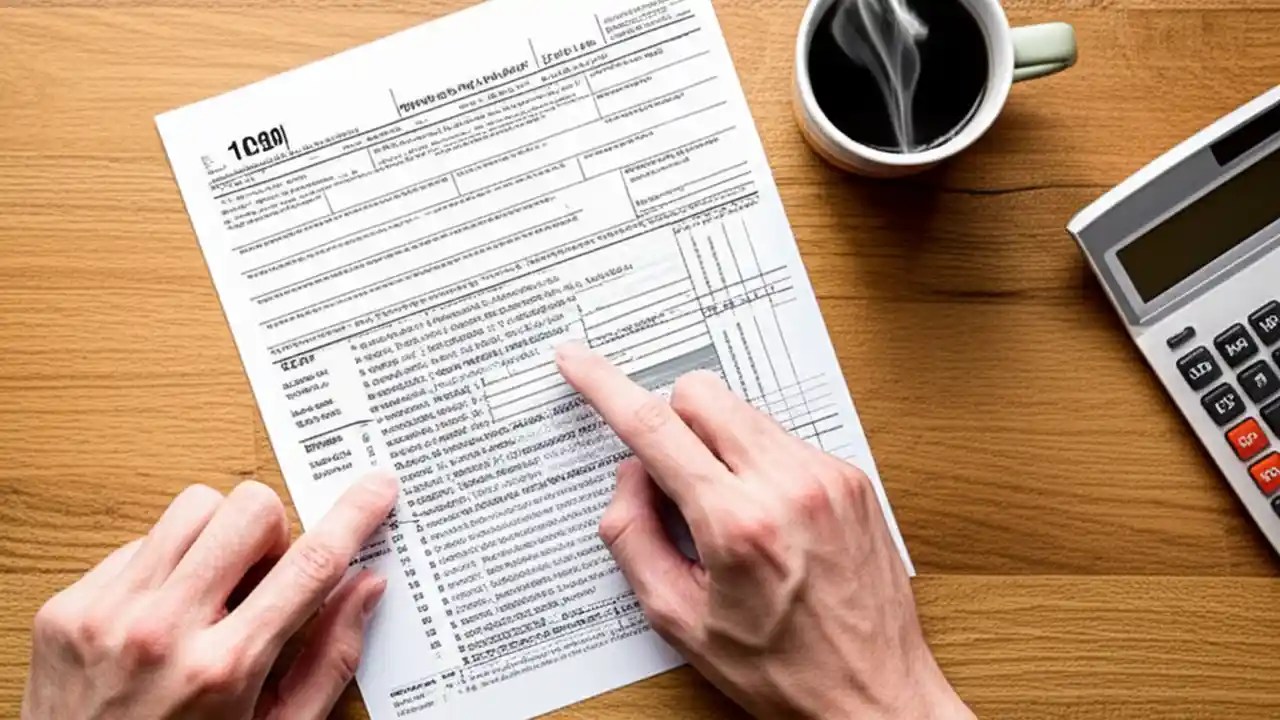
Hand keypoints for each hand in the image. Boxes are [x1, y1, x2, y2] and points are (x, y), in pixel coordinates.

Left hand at [22, 471, 397, 719]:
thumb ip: (329, 660)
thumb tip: (365, 587)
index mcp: (226, 668)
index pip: (310, 565)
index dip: (353, 517)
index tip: (376, 488)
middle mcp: (163, 632)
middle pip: (248, 510)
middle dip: (274, 530)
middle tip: (267, 574)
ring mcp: (106, 614)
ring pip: (191, 508)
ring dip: (219, 537)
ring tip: (214, 590)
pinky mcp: (66, 609)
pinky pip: (139, 543)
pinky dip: (165, 566)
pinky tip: (165, 613)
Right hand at [556, 343, 971, 719]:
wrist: (875, 695)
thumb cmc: (782, 671)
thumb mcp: (680, 621)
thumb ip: (633, 538)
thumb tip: (629, 476)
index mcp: (737, 523)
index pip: (654, 428)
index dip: (604, 386)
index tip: (577, 361)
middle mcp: (788, 484)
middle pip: (701, 393)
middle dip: (668, 419)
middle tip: (668, 481)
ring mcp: (826, 475)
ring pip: (742, 410)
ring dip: (714, 442)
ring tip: (722, 512)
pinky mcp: (851, 477)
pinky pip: (781, 437)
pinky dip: (755, 460)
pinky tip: (763, 517)